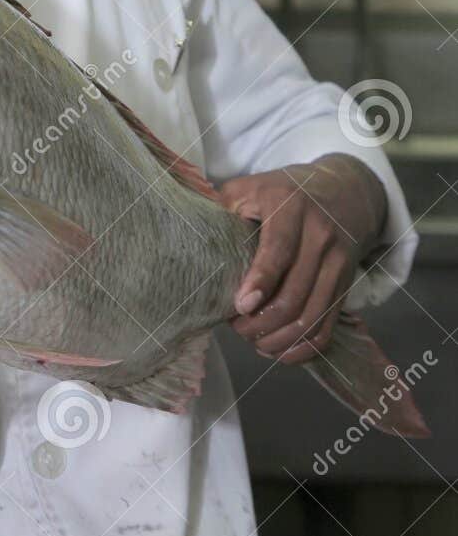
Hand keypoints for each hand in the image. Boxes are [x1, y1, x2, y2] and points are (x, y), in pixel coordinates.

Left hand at [221, 154, 387, 364]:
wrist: (346, 191)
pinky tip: (280, 349)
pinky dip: (304, 347)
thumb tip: (187, 235)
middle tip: (236, 328)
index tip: (240, 306)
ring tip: (254, 341)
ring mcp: (339, 262)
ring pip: (312, 316)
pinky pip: (328, 325)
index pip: (279, 250)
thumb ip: (223, 206)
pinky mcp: (348, 284)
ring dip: (279, 339)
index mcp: (291, 207)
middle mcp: (320, 236)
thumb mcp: (252, 186)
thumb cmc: (285, 191)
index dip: (260, 281)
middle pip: (294, 294)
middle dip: (261, 322)